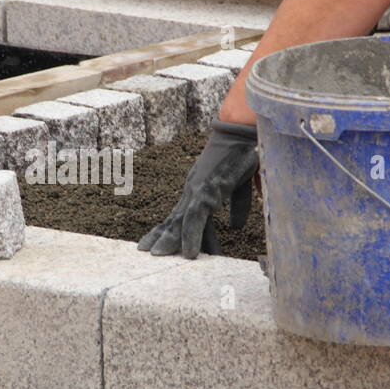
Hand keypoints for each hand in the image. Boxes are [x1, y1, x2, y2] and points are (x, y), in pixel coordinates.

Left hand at [138, 122, 258, 257]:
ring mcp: (197, 191)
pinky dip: (191, 236)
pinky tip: (189, 254)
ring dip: (168, 240)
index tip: (180, 250)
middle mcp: (194, 191)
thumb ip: (237, 205)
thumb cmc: (242, 154)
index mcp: (201, 190)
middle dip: (161, 236)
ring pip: (178, 221)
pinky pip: (195, 219)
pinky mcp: (206, 191)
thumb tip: (235, 226)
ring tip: (156, 256)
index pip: (188, 217)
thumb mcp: (240, 186)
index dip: (183, 234)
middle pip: (174, 219)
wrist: (242, 132)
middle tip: (147, 252)